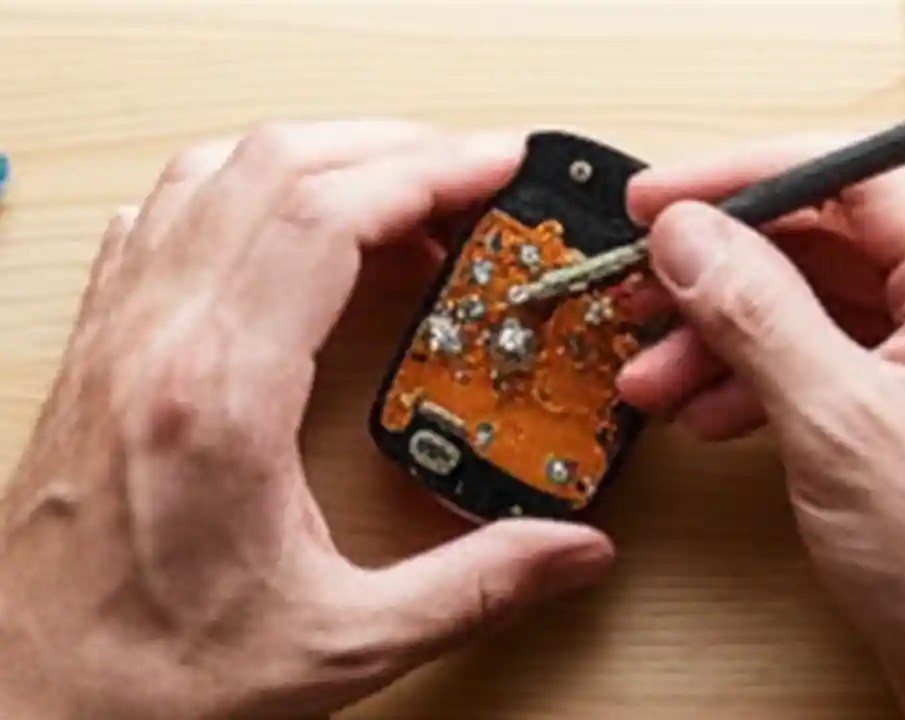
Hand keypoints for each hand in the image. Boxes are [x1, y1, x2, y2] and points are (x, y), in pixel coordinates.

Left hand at [0, 122, 613, 718]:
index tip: (491, 168)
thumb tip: (570, 550)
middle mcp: (154, 343)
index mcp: (218, 396)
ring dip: (314, 164)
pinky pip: (162, 221)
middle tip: (465, 177)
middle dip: (388, 150)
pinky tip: (285, 238)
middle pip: (272, 169)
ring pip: (210, 177)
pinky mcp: (101, 352)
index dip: (422, 173)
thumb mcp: (340, 645)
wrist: (25, 702)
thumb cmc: (149, 678)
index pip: (323, 220)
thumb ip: (474, 589)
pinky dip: (239, 195)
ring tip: (395, 202)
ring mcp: (116, 338)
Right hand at [619, 139, 904, 718]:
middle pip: (829, 244)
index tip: (660, 197)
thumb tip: (691, 235)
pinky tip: (708, 409)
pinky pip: (831, 360)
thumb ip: (758, 312)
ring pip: (819, 306)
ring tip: (655, 373)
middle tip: (644, 289)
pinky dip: (762, 378)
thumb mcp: (838, 423)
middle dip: (724, 272)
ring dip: (729, 335)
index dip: (744, 179)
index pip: (855, 180)